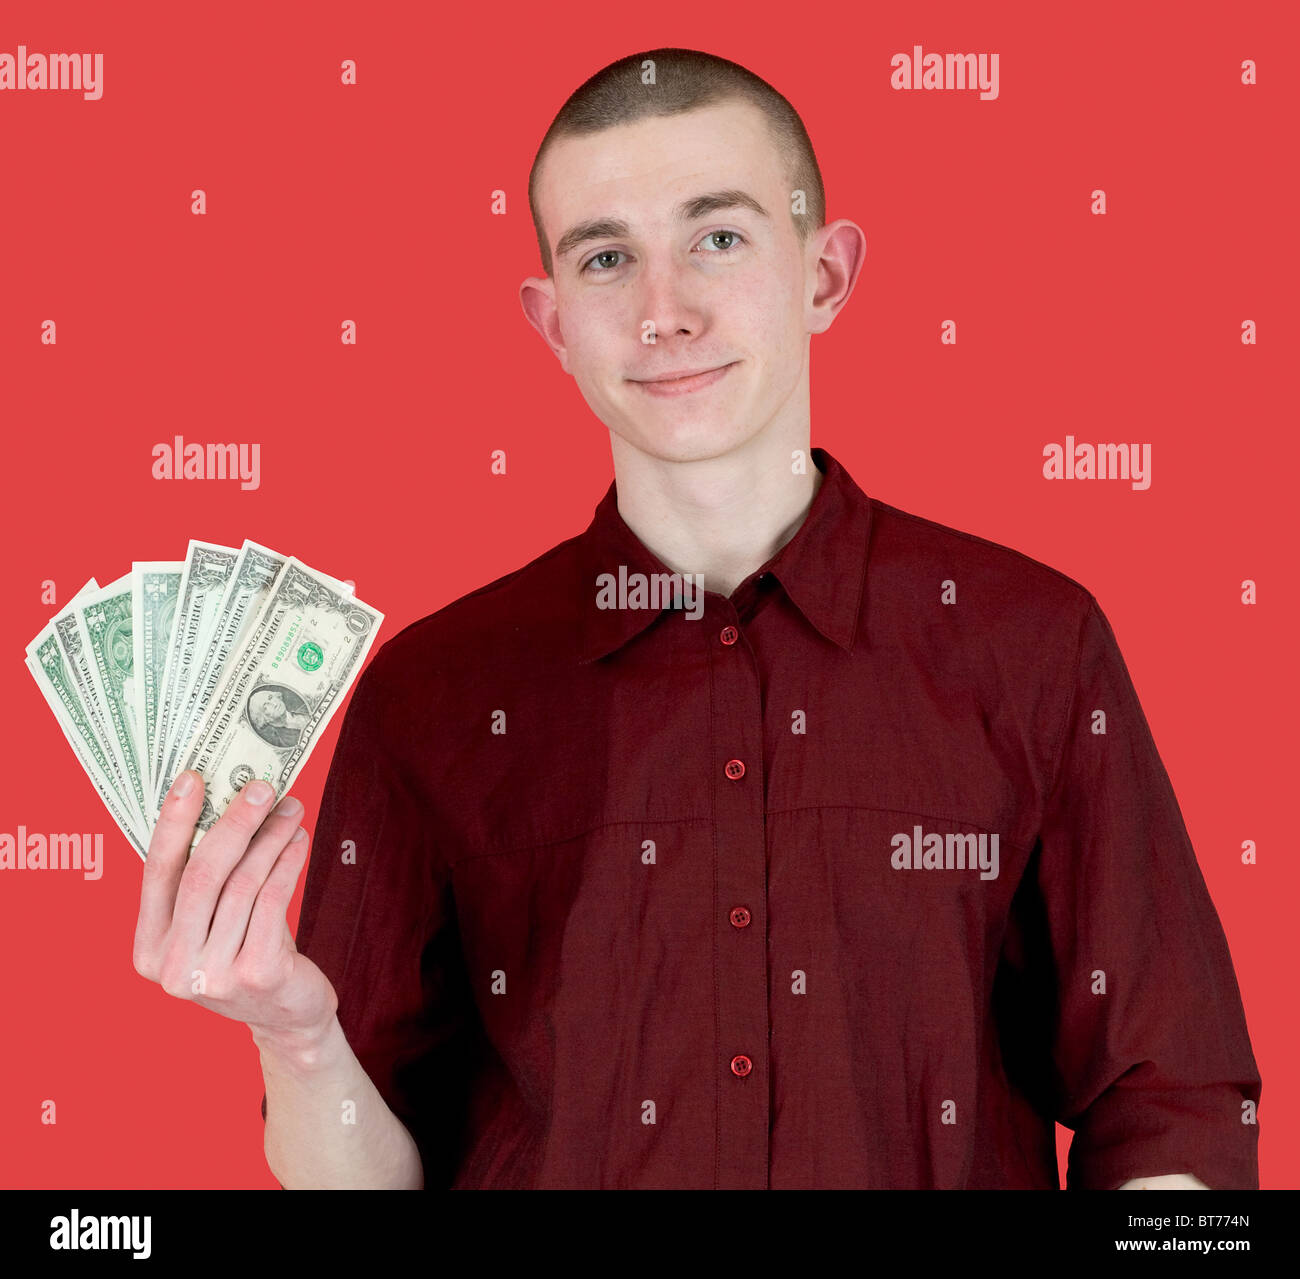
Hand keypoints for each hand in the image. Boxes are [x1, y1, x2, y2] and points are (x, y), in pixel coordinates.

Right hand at [132, 771, 337, 1045]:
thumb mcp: (213, 923)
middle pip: (201, 874)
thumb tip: (228, 800)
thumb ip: (206, 878)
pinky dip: (287, 863)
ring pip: (242, 884)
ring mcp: (213, 975)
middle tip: (260, 787)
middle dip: (234, 823)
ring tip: (289, 810)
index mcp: (148, 948)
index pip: (156, 872)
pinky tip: (298, 841)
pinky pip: (273, 901)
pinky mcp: (257, 974)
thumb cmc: (246, 952)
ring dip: (270, 838)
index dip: (174, 822)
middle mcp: (172, 967)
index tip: (193, 778)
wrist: (287, 1015)